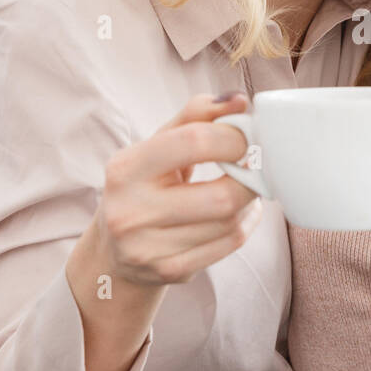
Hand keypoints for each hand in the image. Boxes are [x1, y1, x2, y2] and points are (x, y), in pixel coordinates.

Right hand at [90, 92, 261, 286]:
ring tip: (246, 186)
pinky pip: (229, 244)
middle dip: (250, 177)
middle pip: (221, 195)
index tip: (246, 135)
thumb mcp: (157, 146)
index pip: (194, 142)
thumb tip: (239, 100)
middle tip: (256, 164)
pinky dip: (246, 224)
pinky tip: (240, 212)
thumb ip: (195, 116)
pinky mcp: (169, 271)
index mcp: (125, 169)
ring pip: (230, 222)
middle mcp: (130, 211)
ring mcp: (148, 247)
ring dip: (250, 201)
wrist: (114, 252)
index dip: (233, 136)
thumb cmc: (144, 186)